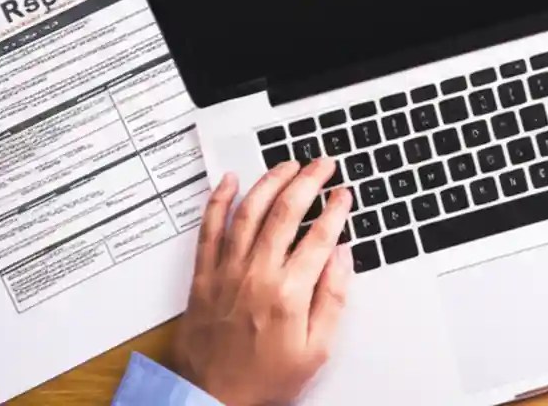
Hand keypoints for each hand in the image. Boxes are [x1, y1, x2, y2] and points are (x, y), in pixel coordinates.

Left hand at [172, 158, 353, 405]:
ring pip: (249, 212)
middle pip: (286, 212)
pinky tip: (229, 181)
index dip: (336, 209)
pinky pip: (209, 229)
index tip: (344, 193)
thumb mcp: (316, 350)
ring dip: (270, 182)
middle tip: (323, 164)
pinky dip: (218, 201)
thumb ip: (332, 300)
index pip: (320, 236)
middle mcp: (257, 274)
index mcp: (290, 293)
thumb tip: (343, 257)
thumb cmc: (265, 378)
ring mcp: (227, 271)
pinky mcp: (203, 275)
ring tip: (287, 164)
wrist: (212, 396)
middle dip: (308, 181)